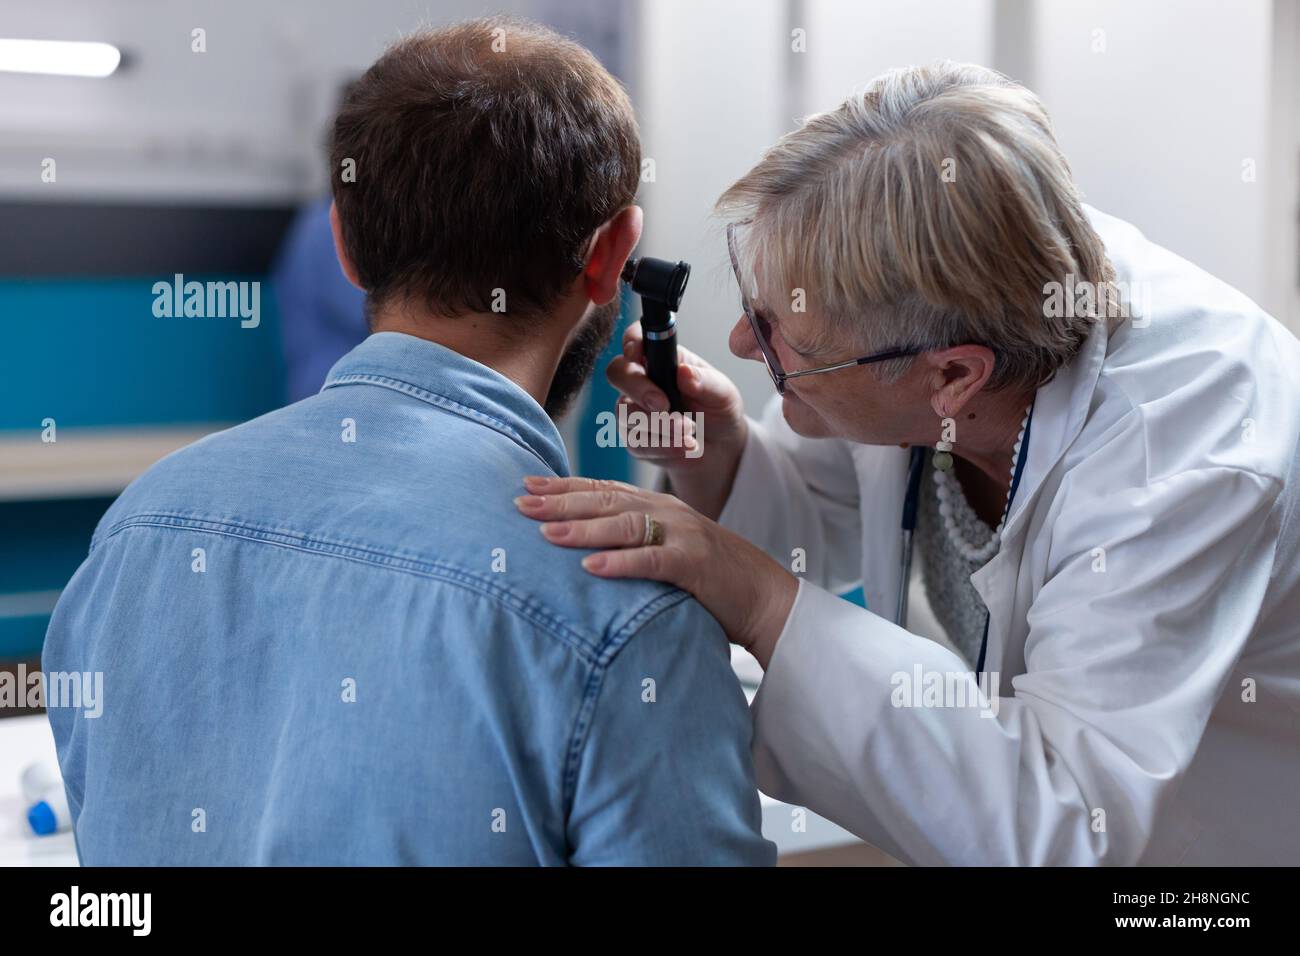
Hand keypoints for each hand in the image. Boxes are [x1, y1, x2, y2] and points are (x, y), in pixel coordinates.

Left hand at [515, 475, 797, 668]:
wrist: (765, 597)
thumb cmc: (711, 578)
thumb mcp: (668, 550)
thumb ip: (633, 542)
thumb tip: (583, 549)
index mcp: (658, 506)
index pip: (604, 490)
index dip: (564, 486)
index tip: (526, 485)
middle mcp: (668, 512)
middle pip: (606, 501)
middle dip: (561, 501)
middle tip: (520, 504)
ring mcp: (683, 535)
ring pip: (624, 525)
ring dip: (582, 528)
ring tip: (546, 533)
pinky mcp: (695, 564)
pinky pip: (652, 560)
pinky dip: (620, 563)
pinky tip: (591, 567)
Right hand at [606, 322, 747, 519]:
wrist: (721, 446)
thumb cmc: (718, 409)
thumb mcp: (722, 392)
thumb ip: (704, 381)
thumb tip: (684, 373)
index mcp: (661, 359)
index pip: (636, 338)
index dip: (631, 342)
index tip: (638, 355)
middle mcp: (642, 380)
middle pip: (617, 373)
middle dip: (638, 388)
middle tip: (663, 404)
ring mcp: (634, 410)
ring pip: (625, 412)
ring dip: (660, 425)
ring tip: (690, 431)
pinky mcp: (636, 439)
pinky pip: (637, 442)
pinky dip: (664, 446)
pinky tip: (686, 446)